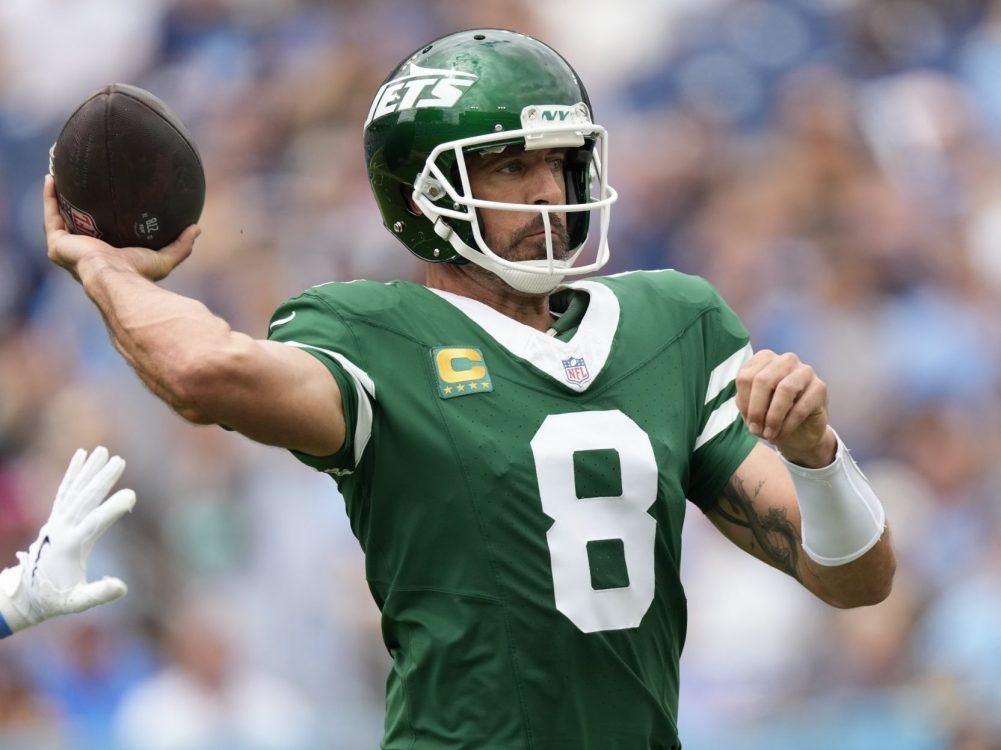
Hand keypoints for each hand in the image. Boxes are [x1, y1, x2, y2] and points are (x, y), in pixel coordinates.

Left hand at [0, 447, 135, 635]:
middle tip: (119, 461)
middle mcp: (61, 529)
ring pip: (74, 490)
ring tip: (104, 451)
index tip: (131, 496)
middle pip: (84, 500)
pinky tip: (82, 455)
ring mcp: (57, 521)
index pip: (93, 523)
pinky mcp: (56, 517)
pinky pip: (65, 490)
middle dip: (101, 480)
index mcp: (69, 547)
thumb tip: (121, 587)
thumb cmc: (57, 598)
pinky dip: (73, 473)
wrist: (28, 593)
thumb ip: (98, 594)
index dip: (111, 509)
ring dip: (89, 471)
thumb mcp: (76, 603)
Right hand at [43, 174, 199, 282]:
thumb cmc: (139, 273)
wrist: (116, 279)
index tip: (104, 200)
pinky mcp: (57, 244)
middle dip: (75, 204)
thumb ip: (181, 245)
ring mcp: (67, 249)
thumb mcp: (164, 258)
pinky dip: (50, 196)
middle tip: (80, 182)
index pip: (100, 236)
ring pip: (59, 216)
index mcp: (105, 257)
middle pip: (76, 224)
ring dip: (58, 196)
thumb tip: (197, 228)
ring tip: (60, 172)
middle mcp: (83, 254)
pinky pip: (51, 215)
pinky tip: (52, 176)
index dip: (99, 219)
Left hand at [735, 350, 835, 467]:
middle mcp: (785, 360)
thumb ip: (745, 403)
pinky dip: (788, 424)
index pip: (745, 377)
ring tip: (769, 434)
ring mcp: (804, 371)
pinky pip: (801, 406)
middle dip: (757, 410)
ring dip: (773, 417)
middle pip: (763, 380)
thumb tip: (748, 409)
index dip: (744, 402)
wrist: (800, 432)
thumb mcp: (752, 408)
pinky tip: (782, 434)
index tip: (748, 421)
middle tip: (756, 430)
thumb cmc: (771, 415)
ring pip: (785, 389)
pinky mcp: (820, 387)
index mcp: (764, 360)